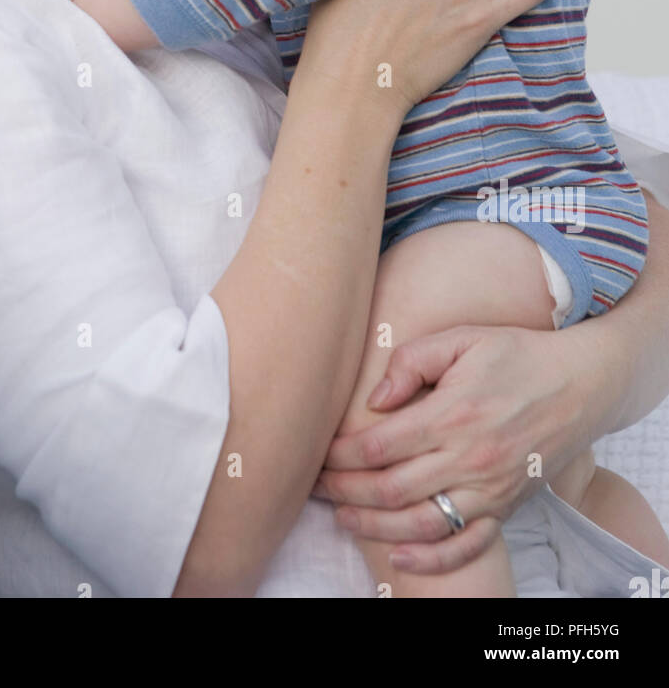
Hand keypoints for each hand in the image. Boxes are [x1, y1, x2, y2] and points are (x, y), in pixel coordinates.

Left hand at [312, 321, 602, 574]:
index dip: (340, 455)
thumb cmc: (517, 354)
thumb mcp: (463, 338)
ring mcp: (490, 490)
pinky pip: (466, 545)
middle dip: (344, 491)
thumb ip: (413, 361)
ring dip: (373, 526)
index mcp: (453, 414)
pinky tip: (399, 556)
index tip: (317, 452)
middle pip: (390, 490)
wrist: (581, 384)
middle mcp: (470, 459)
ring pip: (420, 524)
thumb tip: (376, 398)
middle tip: (316, 486)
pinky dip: (431, 559)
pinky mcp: (507, 508)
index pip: (379, 445)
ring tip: (342, 518)